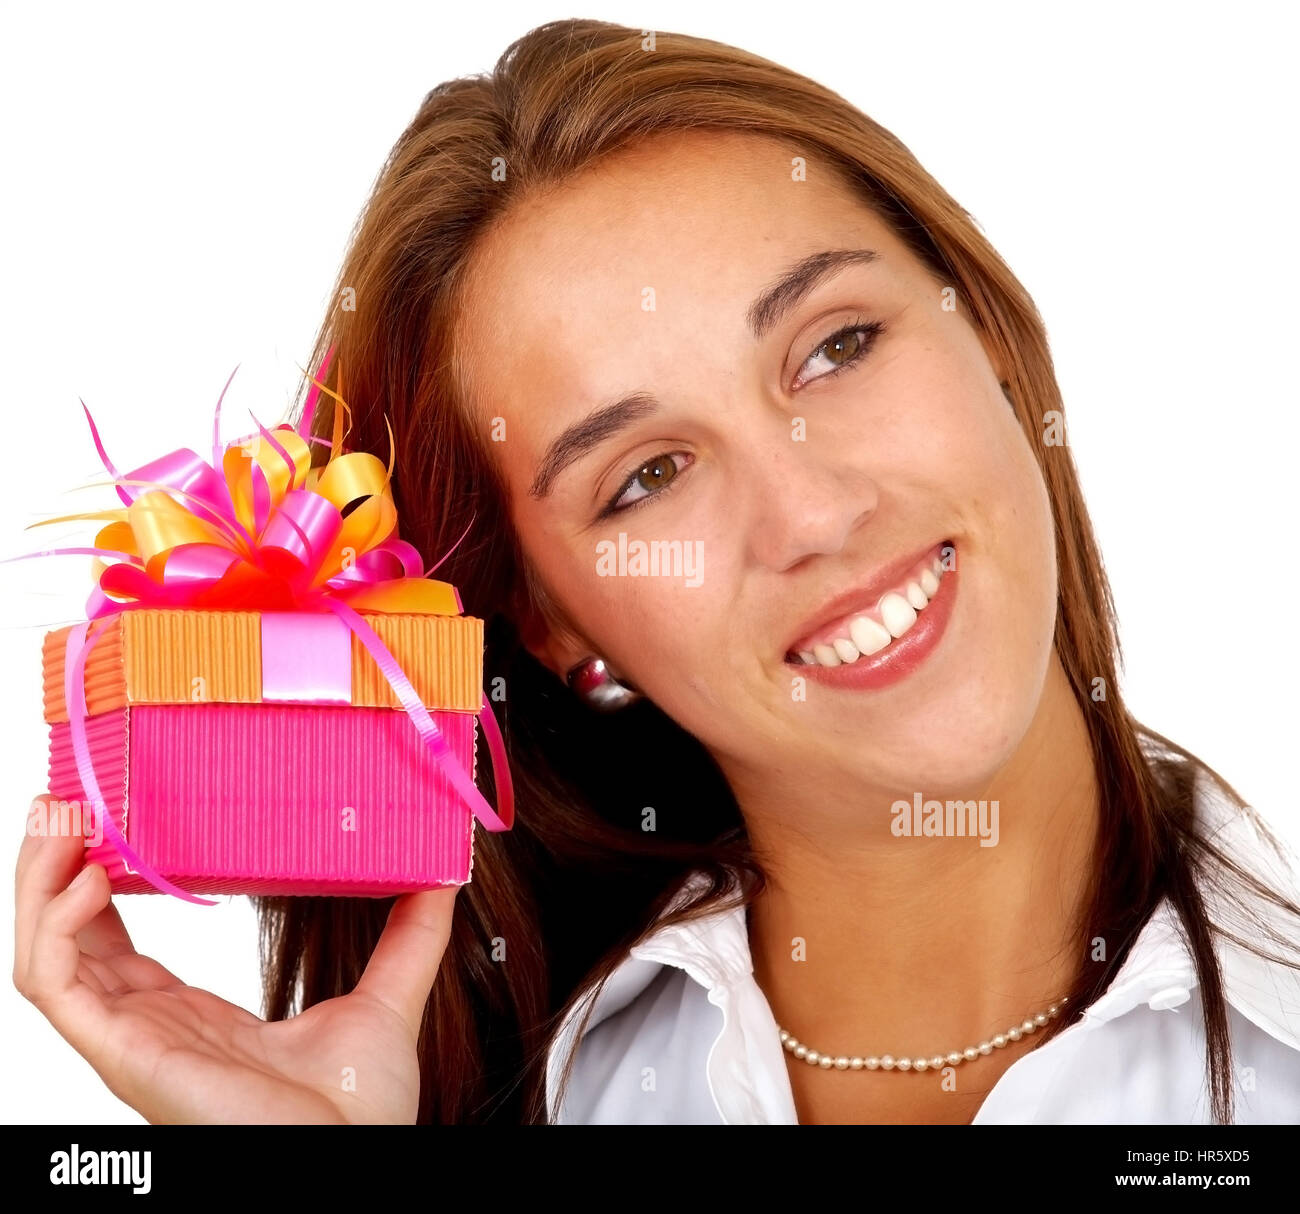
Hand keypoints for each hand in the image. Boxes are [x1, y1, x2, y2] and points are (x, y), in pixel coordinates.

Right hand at [14, 792, 456, 1122]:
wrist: (355, 1157)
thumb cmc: (359, 1111)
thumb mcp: (386, 999)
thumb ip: (408, 938)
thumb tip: (440, 879)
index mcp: (192, 1016)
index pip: (118, 944)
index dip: (100, 884)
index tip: (109, 820)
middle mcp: (149, 1027)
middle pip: (70, 941)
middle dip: (55, 870)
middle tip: (65, 803)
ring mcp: (131, 1041)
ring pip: (48, 956)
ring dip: (40, 884)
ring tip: (60, 820)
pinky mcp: (124, 1052)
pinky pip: (56, 986)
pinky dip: (55, 928)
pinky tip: (86, 880)